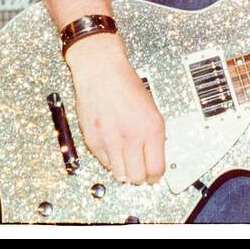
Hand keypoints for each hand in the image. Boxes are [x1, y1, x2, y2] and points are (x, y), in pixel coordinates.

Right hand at [65, 34, 165, 184]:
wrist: (101, 71)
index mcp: (151, 128)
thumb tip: (153, 160)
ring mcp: (111, 140)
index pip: (156, 169)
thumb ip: (153, 136)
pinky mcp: (93, 141)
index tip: (154, 176)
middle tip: (139, 169)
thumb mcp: (151, 108)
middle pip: (138, 178)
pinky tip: (113, 147)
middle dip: (140, 176)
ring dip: (124, 171)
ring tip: (125, 158)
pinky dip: (110, 160)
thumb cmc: (126, 84)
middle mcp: (132, 136)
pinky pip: (105, 164)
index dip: (155, 177)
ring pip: (120, 175)